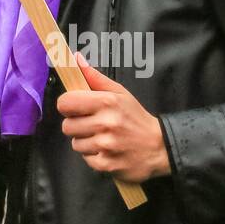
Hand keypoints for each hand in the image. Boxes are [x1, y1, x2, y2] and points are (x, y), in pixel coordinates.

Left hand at [57, 55, 170, 183]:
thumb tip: (75, 59)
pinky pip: (86, 158)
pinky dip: (94, 156)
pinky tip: (107, 150)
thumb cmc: (135, 117)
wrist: (159, 147)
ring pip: (75, 143)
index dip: (68, 105)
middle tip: (92, 124)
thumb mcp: (119, 92)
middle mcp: (106, 123)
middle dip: (77, 125)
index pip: (65, 103)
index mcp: (107, 102)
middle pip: (67, 126)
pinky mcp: (107, 164)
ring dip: (85, 141)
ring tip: (102, 137)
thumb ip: (94, 77)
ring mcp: (106, 146)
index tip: (76, 108)